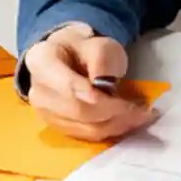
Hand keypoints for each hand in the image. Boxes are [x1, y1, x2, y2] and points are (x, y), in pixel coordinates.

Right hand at [23, 23, 156, 141]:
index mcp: (41, 61)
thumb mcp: (98, 43)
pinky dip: (109, 131)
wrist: (70, 58)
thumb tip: (103, 85)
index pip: (66, 84)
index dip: (92, 96)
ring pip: (83, 127)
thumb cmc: (84, 49)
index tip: (121, 102)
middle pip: (77, 110)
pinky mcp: (57, 128)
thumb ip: (100, 60)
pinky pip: (85, 136)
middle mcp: (38, 91)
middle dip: (113, 112)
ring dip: (115, 124)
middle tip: (142, 109)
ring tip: (140, 116)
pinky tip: (127, 122)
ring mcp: (45, 113)